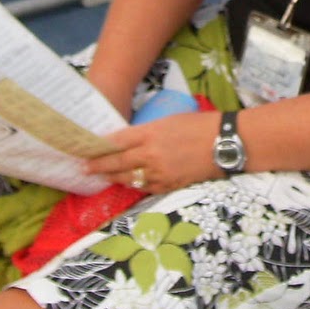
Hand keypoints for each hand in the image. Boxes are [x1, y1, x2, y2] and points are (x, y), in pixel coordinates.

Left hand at [87, 109, 221, 194]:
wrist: (225, 143)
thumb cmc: (200, 125)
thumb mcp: (170, 120)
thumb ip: (148, 131)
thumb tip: (130, 140)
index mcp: (150, 133)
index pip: (116, 141)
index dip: (99, 147)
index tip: (86, 150)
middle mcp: (150, 154)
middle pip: (116, 163)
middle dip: (98, 166)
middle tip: (84, 169)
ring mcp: (158, 173)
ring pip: (128, 179)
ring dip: (113, 178)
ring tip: (102, 177)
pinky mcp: (168, 185)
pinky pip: (144, 188)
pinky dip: (134, 185)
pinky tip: (128, 183)